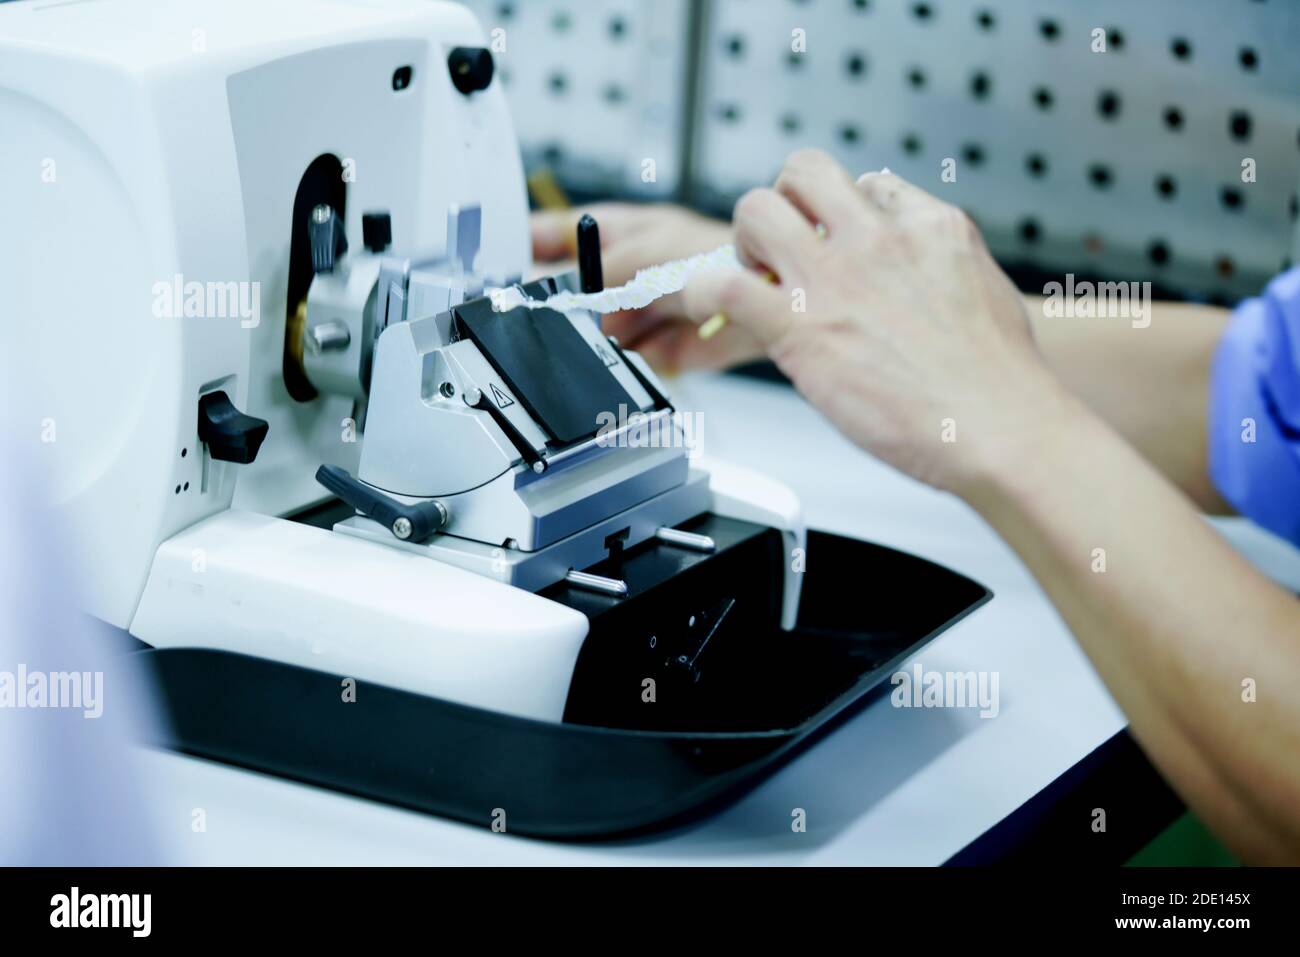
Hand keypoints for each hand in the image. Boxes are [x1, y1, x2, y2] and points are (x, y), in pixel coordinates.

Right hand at [531, 203, 764, 372]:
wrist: (764, 298)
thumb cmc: (716, 254)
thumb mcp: (642, 254)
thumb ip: (591, 273)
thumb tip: (548, 288)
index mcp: (613, 234)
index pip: (552, 237)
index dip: (522, 248)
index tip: (493, 261)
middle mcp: (621, 273)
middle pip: (568, 293)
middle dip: (558, 305)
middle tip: (544, 312)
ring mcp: (634, 310)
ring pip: (593, 330)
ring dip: (594, 336)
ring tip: (610, 327)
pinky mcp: (651, 349)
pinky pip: (621, 360)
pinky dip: (621, 361)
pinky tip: (633, 346)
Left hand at [682, 149, 1075, 493]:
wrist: (1002, 428)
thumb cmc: (998, 384)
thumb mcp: (985, 292)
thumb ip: (939, 271)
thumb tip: (919, 281)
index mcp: (930, 226)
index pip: (868, 184)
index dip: (842, 215)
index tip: (837, 245)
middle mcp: (879, 239)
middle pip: (804, 172)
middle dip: (785, 206)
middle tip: (784, 252)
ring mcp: (837, 279)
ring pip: (755, 208)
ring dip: (744, 241)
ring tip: (753, 279)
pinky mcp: (801, 328)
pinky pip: (723, 284)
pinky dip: (704, 291)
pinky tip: (711, 307)